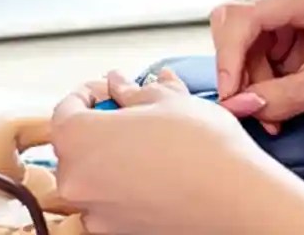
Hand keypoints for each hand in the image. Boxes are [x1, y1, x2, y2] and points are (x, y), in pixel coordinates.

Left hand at [50, 70, 284, 234]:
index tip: (110, 89)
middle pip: (75, 143)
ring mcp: (95, 210)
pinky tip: (155, 172)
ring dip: (113, 155)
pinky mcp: (116, 231)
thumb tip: (120, 84)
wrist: (237, 200)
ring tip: (150, 142)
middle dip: (101, 124)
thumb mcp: (167, 101)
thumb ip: (132, 92)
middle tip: (134, 113)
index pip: (66, 108)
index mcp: (78, 138)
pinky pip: (110, 200)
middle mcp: (76, 178)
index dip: (90, 93)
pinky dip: (124, 185)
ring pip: (93, 173)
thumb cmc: (204, 149)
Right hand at [211, 0, 303, 132]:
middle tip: (254, 108)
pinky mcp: (276, 19)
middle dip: (238, 71)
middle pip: (232, 26)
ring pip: (237, 41)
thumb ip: (280, 99)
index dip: (229, 57)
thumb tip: (237, 106)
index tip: (232, 96)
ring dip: (249, 80)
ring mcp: (279, 1)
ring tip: (274, 109)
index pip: (242, 16)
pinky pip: (248, 48)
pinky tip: (276, 95)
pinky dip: (257, 77)